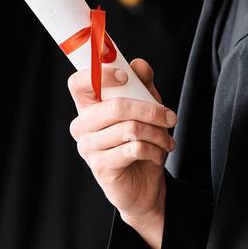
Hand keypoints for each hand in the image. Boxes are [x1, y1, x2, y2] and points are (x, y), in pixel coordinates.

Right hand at [68, 58, 175, 248]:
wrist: (143, 185)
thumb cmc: (140, 142)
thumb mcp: (145, 108)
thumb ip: (142, 84)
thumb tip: (139, 64)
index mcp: (88, 106)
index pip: (78, 82)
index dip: (100, 74)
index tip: (126, 76)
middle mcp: (82, 125)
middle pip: (115, 106)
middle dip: (150, 110)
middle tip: (169, 116)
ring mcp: (88, 147)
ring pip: (130, 129)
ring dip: (157, 134)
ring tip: (166, 140)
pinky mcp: (100, 167)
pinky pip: (133, 149)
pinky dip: (154, 150)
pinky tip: (157, 154)